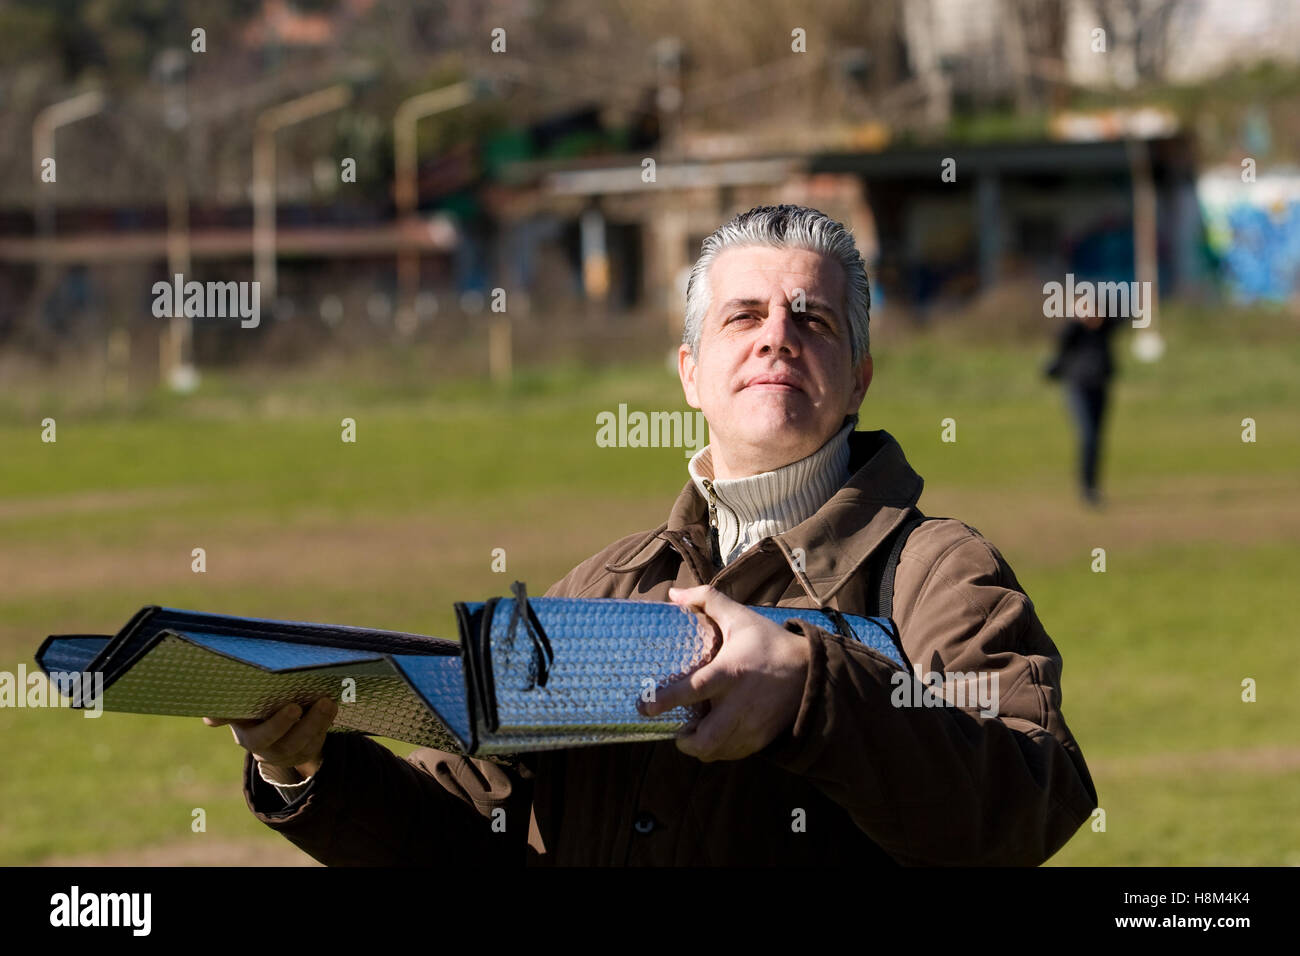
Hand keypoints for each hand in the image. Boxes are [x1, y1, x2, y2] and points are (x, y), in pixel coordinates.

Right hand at [203, 697, 337, 776]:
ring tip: (328, 702)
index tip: (293, 707)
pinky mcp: (303, 753)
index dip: (277, 725)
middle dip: (306, 723)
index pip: (260, 736)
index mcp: (247, 735)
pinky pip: (316, 744)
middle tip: (318, 702)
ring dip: (319, 723)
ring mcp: (287, 753)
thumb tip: (208, 720)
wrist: (269, 726)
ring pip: (305, 745)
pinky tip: (331, 708)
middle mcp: (266, 749)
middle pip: (287, 743)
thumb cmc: (251, 710)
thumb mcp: (238, 710)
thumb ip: (226, 712)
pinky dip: (326, 726)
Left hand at [638, 585, 810, 761]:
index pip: (694, 689)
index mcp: (731, 672)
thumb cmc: (771, 644)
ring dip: (699, 747)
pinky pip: (731, 754)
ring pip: (716, 751)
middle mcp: (739, 704)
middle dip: (684, 742)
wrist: (812, 674)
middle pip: (705, 738)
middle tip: (675, 730)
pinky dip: (718, 750)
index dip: (667, 699)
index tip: (644, 706)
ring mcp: (751, 726)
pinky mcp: (760, 740)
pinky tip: (714, 735)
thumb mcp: (741, 618)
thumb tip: (673, 594)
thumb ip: (707, 600)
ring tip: (693, 733)